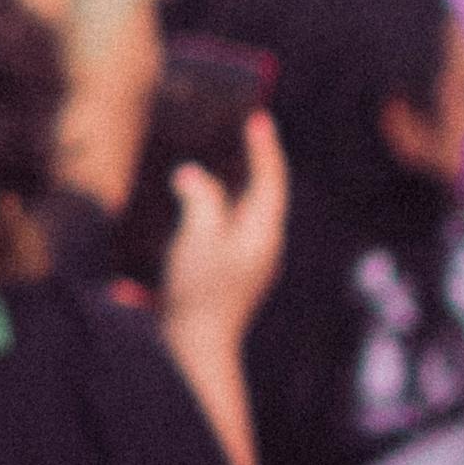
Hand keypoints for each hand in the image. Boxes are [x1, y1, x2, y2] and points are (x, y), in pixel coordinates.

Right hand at [163, 113, 289, 345]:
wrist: (194, 347)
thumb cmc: (200, 291)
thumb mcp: (199, 235)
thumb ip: (200, 197)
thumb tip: (193, 174)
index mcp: (263, 233)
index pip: (270, 180)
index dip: (264, 147)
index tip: (259, 117)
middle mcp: (260, 246)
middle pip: (262, 194)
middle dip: (252, 162)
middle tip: (240, 132)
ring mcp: (244, 262)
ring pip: (242, 211)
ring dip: (230, 184)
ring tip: (216, 160)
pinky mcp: (225, 274)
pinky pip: (224, 228)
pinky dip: (214, 206)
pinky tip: (194, 203)